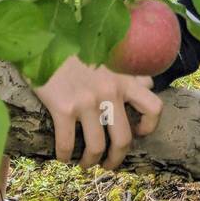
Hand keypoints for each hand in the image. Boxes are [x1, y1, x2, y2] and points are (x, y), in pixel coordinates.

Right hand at [32, 58, 162, 170]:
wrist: (46, 36)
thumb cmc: (78, 47)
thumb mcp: (109, 55)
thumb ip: (129, 72)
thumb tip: (148, 84)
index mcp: (124, 79)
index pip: (153, 107)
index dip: (148, 127)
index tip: (137, 133)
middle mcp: (110, 92)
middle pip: (124, 139)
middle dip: (116, 159)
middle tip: (108, 164)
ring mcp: (87, 101)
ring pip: (96, 147)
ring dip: (90, 161)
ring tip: (84, 163)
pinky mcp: (63, 107)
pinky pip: (67, 144)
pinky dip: (65, 156)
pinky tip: (62, 156)